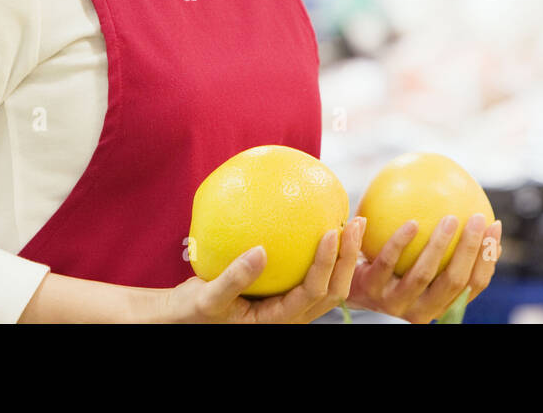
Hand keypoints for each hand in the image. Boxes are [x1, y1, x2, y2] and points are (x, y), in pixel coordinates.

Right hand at [164, 216, 364, 322]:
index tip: (331, 231)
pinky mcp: (287, 293)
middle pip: (333, 291)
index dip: (326, 264)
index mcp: (277, 322)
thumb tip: (260, 251)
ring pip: (330, 284)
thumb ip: (233, 279)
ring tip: (353, 221)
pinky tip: (323, 221)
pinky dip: (327, 252)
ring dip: (346, 255)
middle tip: (356, 222)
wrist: (186, 317)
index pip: (312, 293)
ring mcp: (292, 306)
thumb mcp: (207, 298)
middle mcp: (291, 317)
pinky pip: (313, 272)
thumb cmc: (193, 310)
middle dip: (350, 258)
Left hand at [347, 213, 501, 322]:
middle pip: (454, 281)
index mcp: (440, 304)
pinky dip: (400, 242)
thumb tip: (482, 225)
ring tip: (450, 218)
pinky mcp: (371, 290)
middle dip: (470, 250)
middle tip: (478, 218)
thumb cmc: (393, 270)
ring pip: (423, 275)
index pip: (473, 285)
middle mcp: (422, 310)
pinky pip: (388, 262)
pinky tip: (411, 222)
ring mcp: (396, 303)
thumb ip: (446, 253)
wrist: (347, 283)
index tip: (495, 225)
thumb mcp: (421, 265)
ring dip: (439, 245)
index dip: (488, 258)